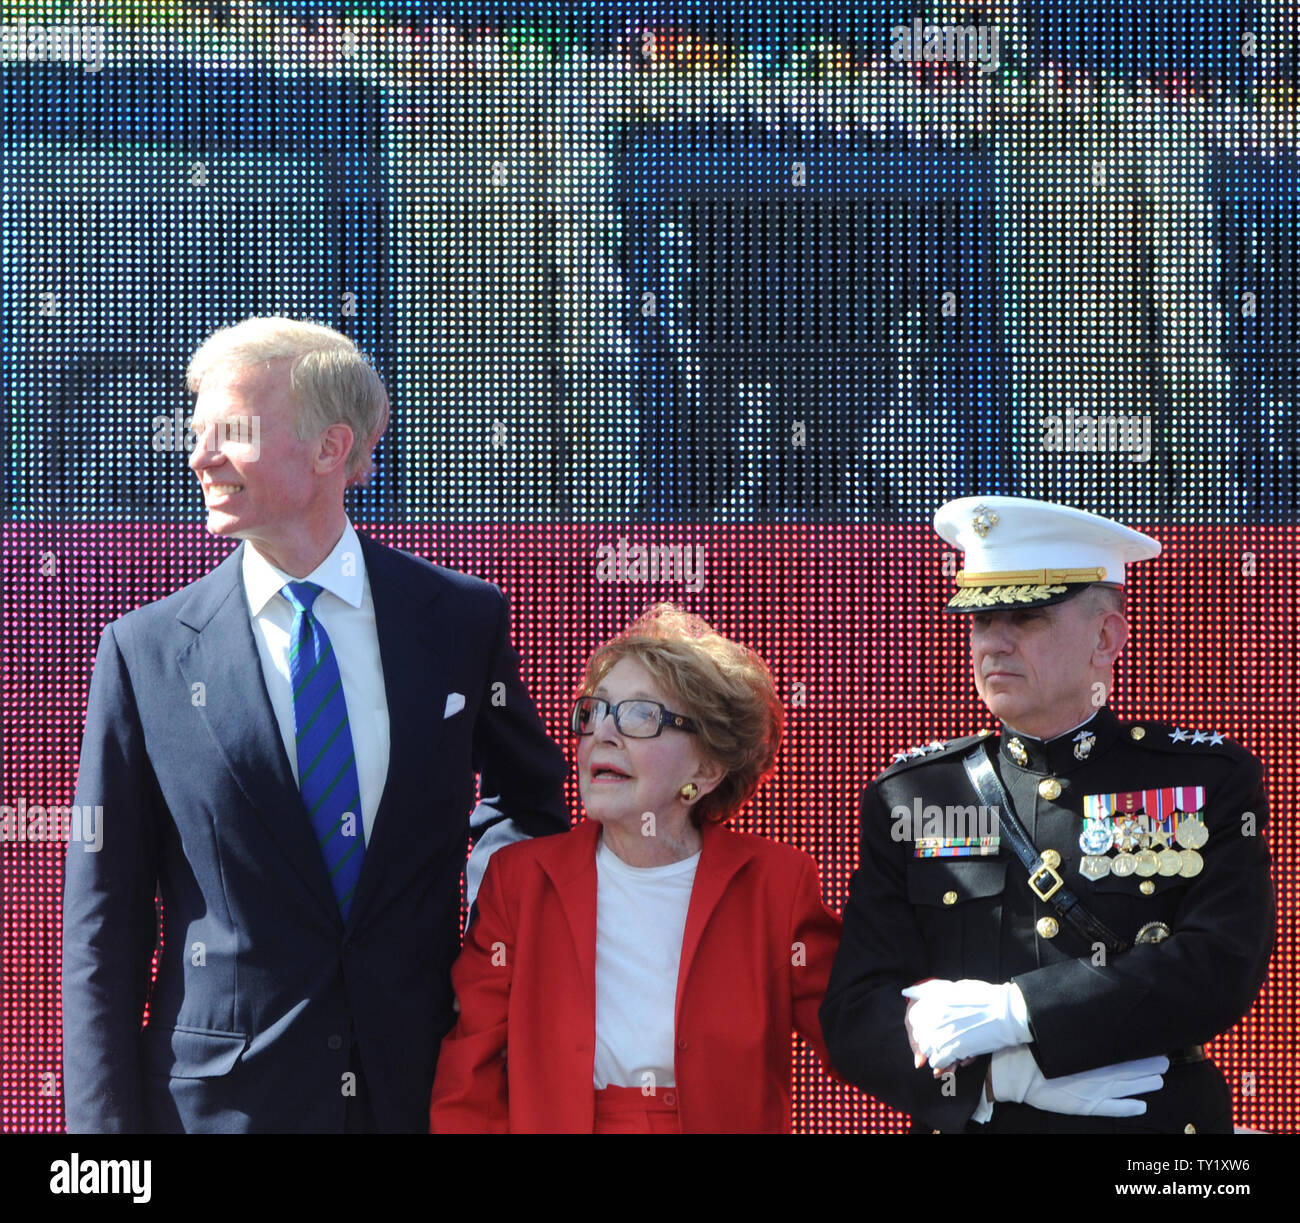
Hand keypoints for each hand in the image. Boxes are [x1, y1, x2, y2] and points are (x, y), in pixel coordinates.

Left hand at [901, 978, 1031, 1073]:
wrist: (1005, 1012)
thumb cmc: (982, 997)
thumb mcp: (952, 987)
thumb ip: (927, 990)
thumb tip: (906, 993)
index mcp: (932, 1000)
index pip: (913, 1017)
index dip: (921, 1025)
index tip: (931, 1027)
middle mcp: (933, 1016)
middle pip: (919, 1035)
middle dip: (928, 1039)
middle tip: (944, 1038)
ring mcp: (942, 1033)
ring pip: (927, 1050)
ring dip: (936, 1051)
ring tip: (950, 1047)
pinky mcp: (954, 1049)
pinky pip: (938, 1061)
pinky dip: (944, 1063)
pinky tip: (955, 1056)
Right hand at [991, 1045, 1168, 1116]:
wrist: (1020, 1071)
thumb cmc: (1038, 1047)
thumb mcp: (1061, 1032)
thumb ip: (1081, 1028)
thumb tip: (1095, 1011)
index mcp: (1096, 1053)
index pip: (1127, 1052)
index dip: (1142, 1050)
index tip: (1156, 1044)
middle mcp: (1103, 1072)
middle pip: (1133, 1069)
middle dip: (1150, 1066)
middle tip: (1164, 1061)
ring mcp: (1098, 1091)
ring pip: (1130, 1087)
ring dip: (1145, 1084)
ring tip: (1159, 1080)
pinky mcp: (1090, 1106)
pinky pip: (1116, 1109)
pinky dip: (1131, 1107)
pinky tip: (1142, 1106)